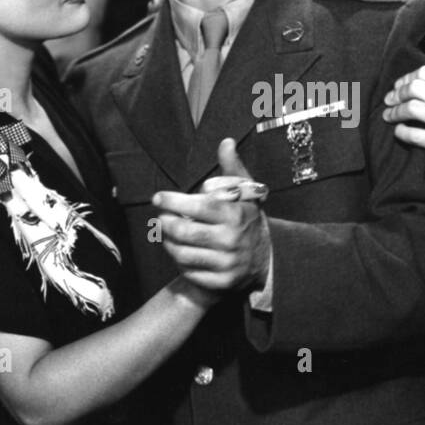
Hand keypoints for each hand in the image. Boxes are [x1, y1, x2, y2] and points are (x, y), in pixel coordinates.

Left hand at [152, 138, 271, 292]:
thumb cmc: (246, 218)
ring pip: (182, 253)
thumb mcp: (244, 192)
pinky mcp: (221, 282)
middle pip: (184, 232)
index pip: (197, 207)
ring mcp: (227, 264)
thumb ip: (232, 167)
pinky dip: (178, 261)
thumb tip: (225, 142)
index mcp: (236, 215)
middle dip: (165, 223)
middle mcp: (231, 241)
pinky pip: (188, 271)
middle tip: (160, 217)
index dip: (173, 202)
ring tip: (165, 233)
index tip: (158, 198)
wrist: (266, 259)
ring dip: (167, 242)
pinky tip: (178, 250)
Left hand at [381, 37, 424, 181]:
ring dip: (394, 113)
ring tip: (389, 116)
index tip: (400, 85)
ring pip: (412, 109)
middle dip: (397, 94)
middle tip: (390, 100)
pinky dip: (402, 132)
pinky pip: (416, 135)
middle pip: (415, 88)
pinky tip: (400, 132)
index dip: (407, 78)